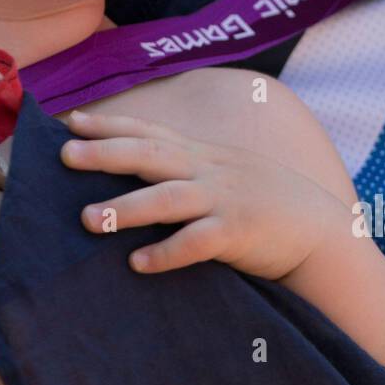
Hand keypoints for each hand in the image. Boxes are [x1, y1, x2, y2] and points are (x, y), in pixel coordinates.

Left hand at [60, 108, 335, 280]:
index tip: (71, 121)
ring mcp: (225, 200)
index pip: (150, 133)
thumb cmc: (265, 203)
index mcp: (203, 155)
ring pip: (168, 199)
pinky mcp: (239, 233)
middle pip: (150, 156)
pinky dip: (167, 252)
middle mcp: (210, 170)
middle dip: (106, 153)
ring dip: (125, 208)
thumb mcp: (226, 171)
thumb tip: (140, 167)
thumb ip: (188, 165)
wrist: (320, 231)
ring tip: (88, 218)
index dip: (110, 125)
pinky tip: (138, 263)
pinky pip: (198, 242)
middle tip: (65, 155)